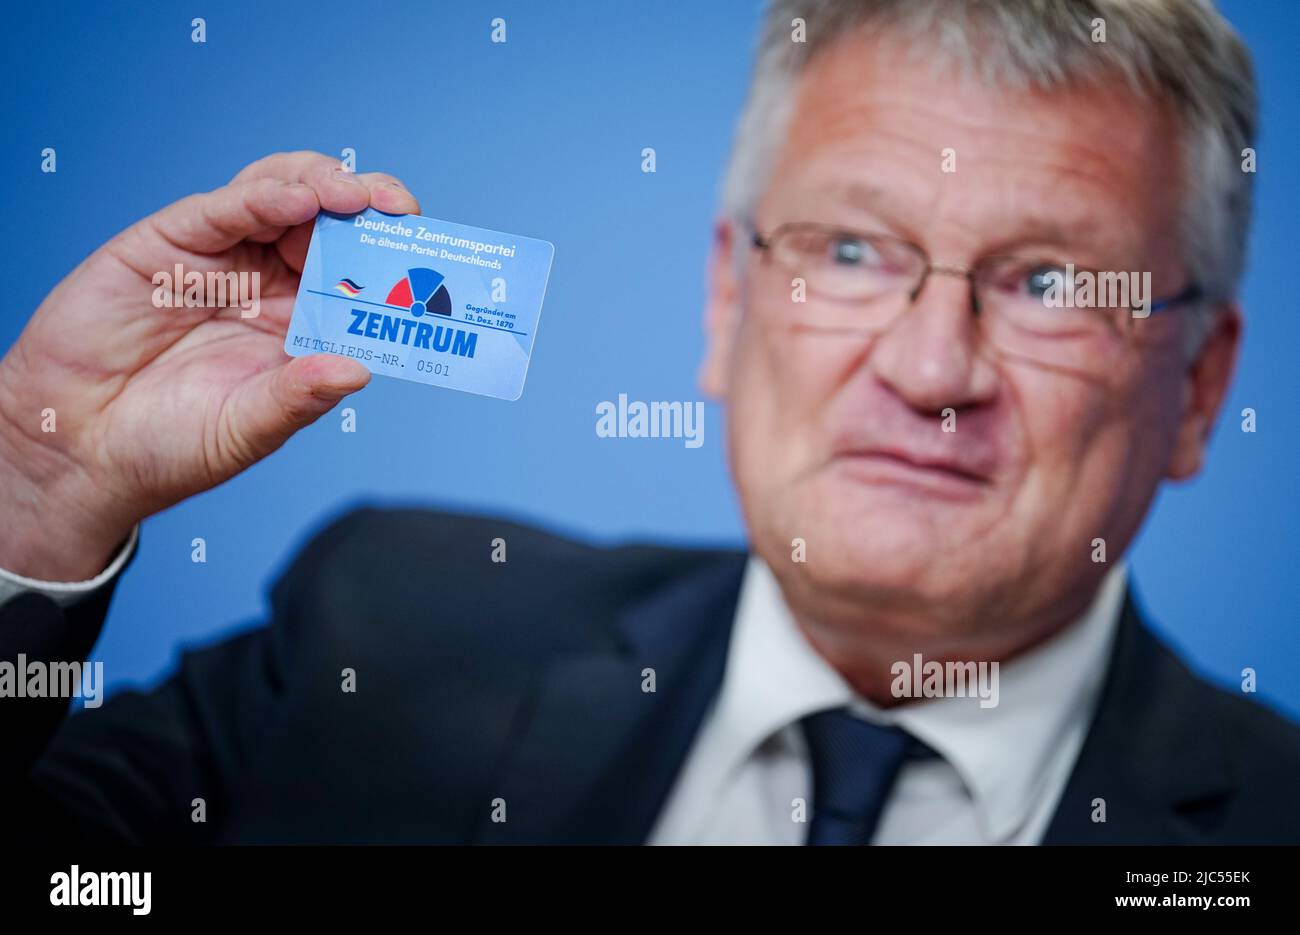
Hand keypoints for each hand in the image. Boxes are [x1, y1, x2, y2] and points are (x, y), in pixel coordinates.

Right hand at [0, 151, 420, 579]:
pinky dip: (262, 196)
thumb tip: (361, 372)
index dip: (391, 258)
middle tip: (399, 211)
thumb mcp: (247, 429)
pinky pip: (221, 208)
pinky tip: (296, 200)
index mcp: (297, 324)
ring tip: (355, 198)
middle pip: (329, 221)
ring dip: (324, 187)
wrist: (77, 451)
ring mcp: (220, 258)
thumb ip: (299, 399)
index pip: (357, 274)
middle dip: (369, 208)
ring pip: (282, 194)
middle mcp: (265, 282)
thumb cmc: (167, 445)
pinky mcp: (167, 242)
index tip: (429, 254)